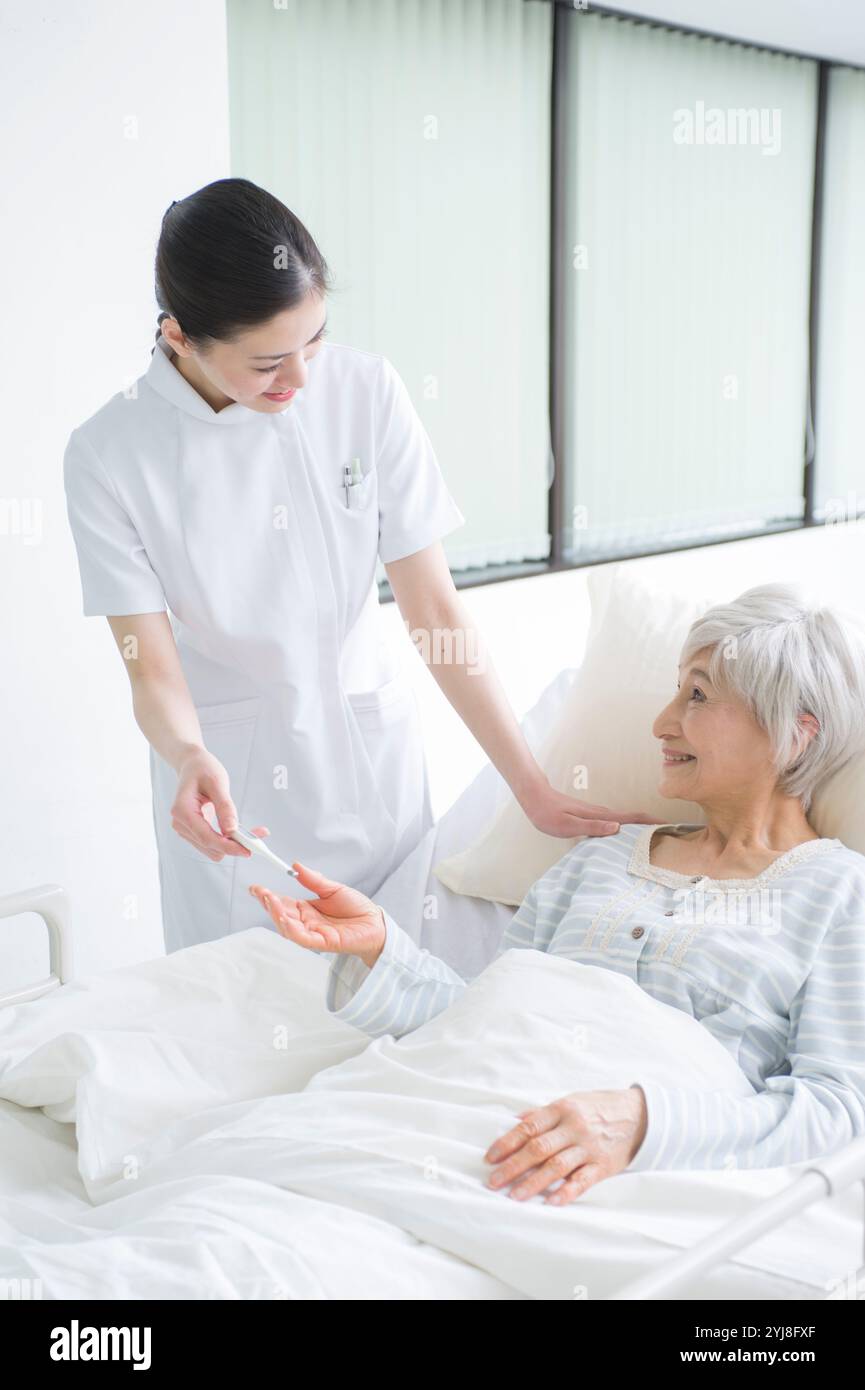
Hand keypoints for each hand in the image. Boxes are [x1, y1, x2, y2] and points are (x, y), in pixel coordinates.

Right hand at [171, 749, 257, 859]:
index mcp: (182, 811)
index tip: (247, 849)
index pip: (207, 837)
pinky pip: (213, 844)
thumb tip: (232, 829)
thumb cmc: (203, 769)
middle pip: (210, 847)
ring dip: (232, 845)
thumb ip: (224, 807)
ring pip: (213, 850)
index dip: (228, 846)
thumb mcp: (217, 782)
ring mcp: (185, 829)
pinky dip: (227, 841)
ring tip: (251, 832)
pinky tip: (240, 832)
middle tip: (258, 835)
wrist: (193, 766)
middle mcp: (180, 824)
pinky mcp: (193, 831)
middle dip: (234, 845)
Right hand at [249, 862, 386, 968]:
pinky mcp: (323, 943)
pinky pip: (303, 938)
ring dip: (276, 915)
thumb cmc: (357, 908)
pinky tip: (285, 919)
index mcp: (306, 910)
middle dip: (268, 904)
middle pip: (281, 915)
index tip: (255, 888)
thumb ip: (314, 880)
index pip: (282, 903)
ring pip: (288, 928)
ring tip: (270, 900)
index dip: (267, 896)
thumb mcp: (333, 889)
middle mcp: (306, 923)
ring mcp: (313, 934)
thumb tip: (295, 867)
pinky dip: (292, 930)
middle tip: (261, 892)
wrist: (375, 923)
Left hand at [484, 1086, 647, 1203]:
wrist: (640, 1115)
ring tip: (514, 1196)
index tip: (490, 1158)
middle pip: (538, 1148)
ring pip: (556, 1166)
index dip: (507, 1143)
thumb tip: (515, 1120)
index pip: (528, 1127)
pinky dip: (566, 1193)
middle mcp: (574, 1127)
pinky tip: (551, 1202)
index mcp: (562, 1109)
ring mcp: (589, 1147)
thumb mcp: (571, 1101)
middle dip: (513, 1166)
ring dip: (533, 1183)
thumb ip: (543, 1113)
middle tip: (494, 1181)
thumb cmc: (599, 1107)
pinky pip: (582, 1181)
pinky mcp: (603, 1165)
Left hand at [519, 780, 658, 837]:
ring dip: (641, 827)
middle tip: (671, 834)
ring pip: (625, 820)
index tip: (670, 826)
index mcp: (600, 815)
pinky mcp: (591, 816)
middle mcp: (602, 813)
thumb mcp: (567, 825)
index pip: (631, 818)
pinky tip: (626, 835)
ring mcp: (597, 814)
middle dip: (652, 825)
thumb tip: (616, 828)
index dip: (650, 822)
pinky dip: (626, 827)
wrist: (534, 797)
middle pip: (633, 819)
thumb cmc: (547, 813)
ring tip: (655, 837)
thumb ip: (591, 827)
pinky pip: (615, 822)